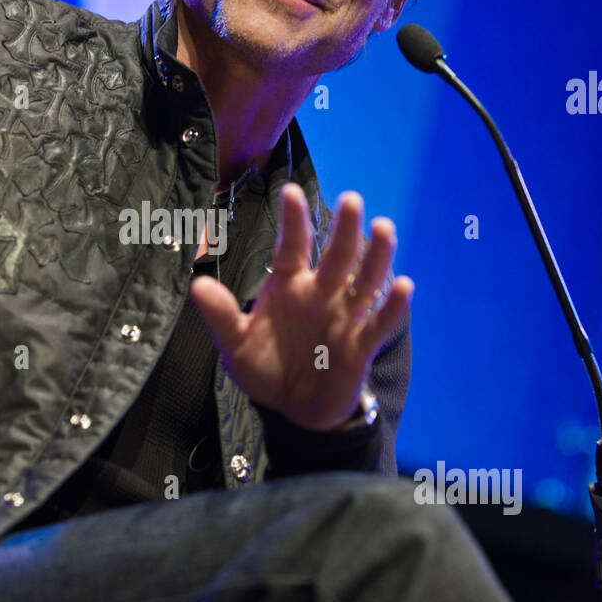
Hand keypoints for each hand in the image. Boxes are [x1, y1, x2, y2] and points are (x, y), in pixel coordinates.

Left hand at [190, 185, 413, 431]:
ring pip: (364, 280)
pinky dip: (393, 306)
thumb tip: (197, 286)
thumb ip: (222, 316)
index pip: (292, 246)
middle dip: (344, 228)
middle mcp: (320, 292)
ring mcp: (344, 316)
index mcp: (288, 285)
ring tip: (384, 228)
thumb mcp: (237, 345)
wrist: (294, 410)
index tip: (292, 191)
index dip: (293, 221)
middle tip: (351, 200)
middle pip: (336, 255)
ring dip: (376, 256)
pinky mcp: (361, 345)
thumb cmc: (264, 369)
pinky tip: (403, 286)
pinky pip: (380, 322)